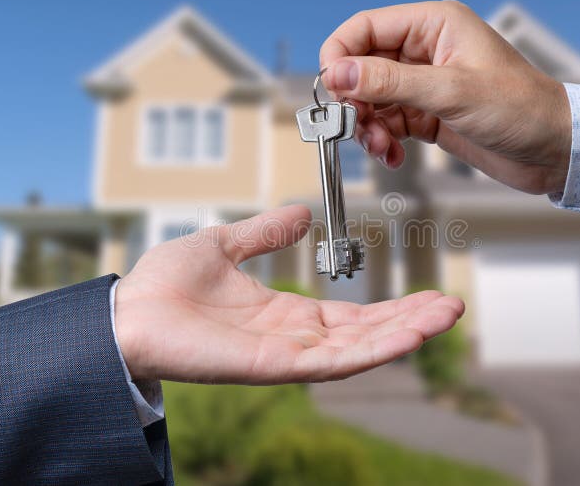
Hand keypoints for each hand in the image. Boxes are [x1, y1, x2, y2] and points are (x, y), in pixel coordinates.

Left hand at [114, 205, 463, 383]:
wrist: (127, 310)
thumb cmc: (166, 284)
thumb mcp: (226, 244)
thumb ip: (266, 232)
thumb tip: (302, 213)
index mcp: (285, 314)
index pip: (352, 315)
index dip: (391, 307)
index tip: (427, 294)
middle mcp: (293, 339)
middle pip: (367, 334)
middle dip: (411, 321)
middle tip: (453, 307)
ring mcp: (286, 356)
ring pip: (359, 349)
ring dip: (404, 333)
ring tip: (446, 316)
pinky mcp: (272, 366)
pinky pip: (332, 362)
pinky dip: (373, 349)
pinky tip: (407, 335)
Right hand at [320, 0, 571, 194]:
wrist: (554, 150)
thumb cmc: (523, 109)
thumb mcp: (451, 92)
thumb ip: (391, 81)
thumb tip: (340, 72)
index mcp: (435, 25)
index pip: (367, 28)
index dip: (341, 55)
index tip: (331, 88)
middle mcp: (426, 50)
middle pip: (363, 66)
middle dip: (354, 99)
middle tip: (355, 125)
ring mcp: (425, 84)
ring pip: (372, 98)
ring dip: (367, 125)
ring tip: (380, 146)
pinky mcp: (427, 114)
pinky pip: (387, 122)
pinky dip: (382, 139)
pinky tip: (391, 153)